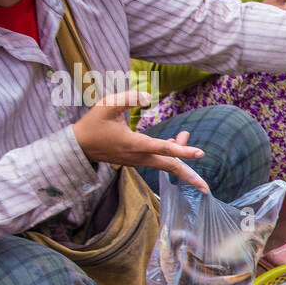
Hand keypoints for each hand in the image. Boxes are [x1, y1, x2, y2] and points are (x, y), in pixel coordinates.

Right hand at [72, 92, 209, 193]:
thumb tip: (148, 95)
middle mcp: (140, 157)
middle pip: (170, 167)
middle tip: (206, 189)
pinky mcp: (137, 161)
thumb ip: (127, 98)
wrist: (80, 146)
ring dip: (180, 155)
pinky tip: (175, 139)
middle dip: (189, 177)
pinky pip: (159, 160)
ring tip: (186, 134)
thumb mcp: (106, 105)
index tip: (201, 154)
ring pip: (166, 163)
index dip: (183, 150)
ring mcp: (139, 161)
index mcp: (135, 144)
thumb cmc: (93, 124)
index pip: (164, 148)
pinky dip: (170, 152)